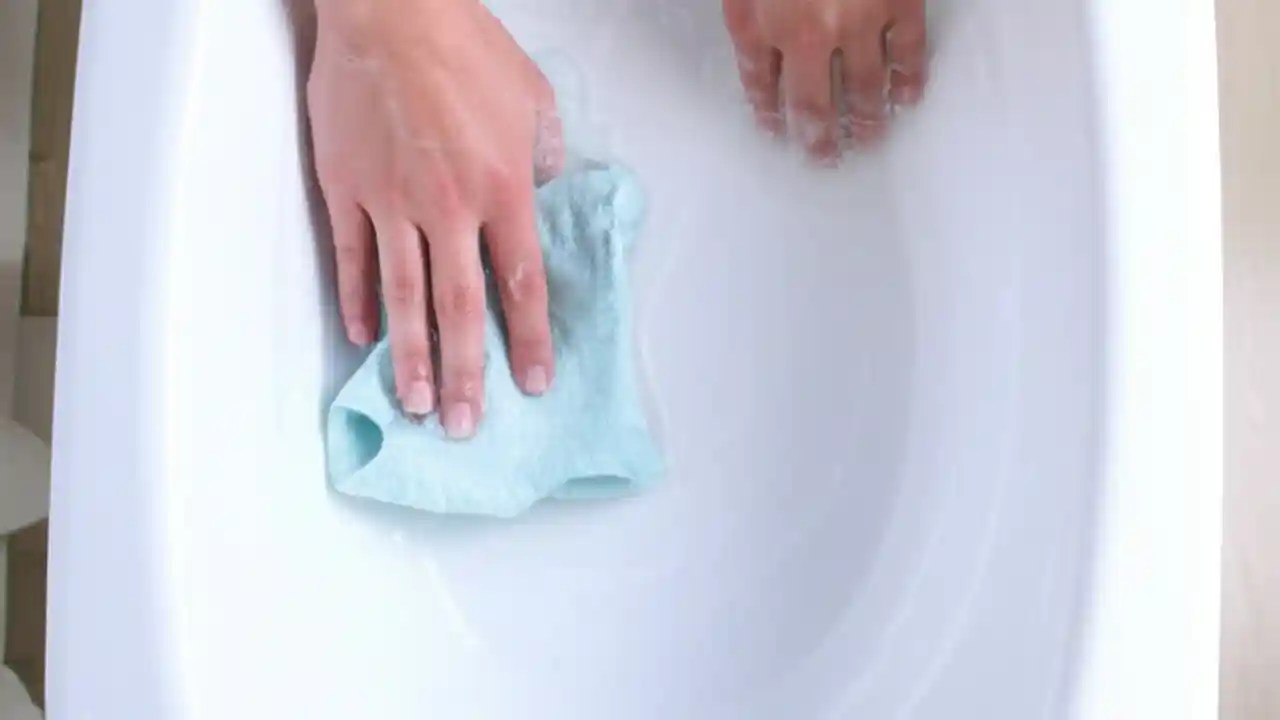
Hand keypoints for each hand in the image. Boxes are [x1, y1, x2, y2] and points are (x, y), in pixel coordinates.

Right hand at [308, 0, 563, 437]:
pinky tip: (362, 338)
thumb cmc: (466, 47)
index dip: (530, 340)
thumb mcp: (534, 97)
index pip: (522, 284)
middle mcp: (450, 207)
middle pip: (462, 308)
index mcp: (504, 188)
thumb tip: (547, 197)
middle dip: (469, 373)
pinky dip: (357, 300)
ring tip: (418, 405)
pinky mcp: (346, 187)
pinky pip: (352, 257)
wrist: (390, 9)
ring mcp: (392, 201)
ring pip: (403, 297)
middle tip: (468, 425)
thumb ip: (547, 156)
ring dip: (412, 357)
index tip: (533, 384)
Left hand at [723, 0, 927, 160]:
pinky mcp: (899, 2)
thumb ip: (749, 11)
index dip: (767, 111)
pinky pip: (906, 51)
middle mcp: (805, 31)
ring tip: (868, 142)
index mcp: (757, 17)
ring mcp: (856, 20)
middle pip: (810, 103)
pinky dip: (908, 80)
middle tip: (824, 159)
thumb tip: (761, 46)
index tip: (775, 133)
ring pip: (862, 87)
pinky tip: (907, 99)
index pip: (759, 81)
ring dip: (865, 121)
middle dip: (817, 139)